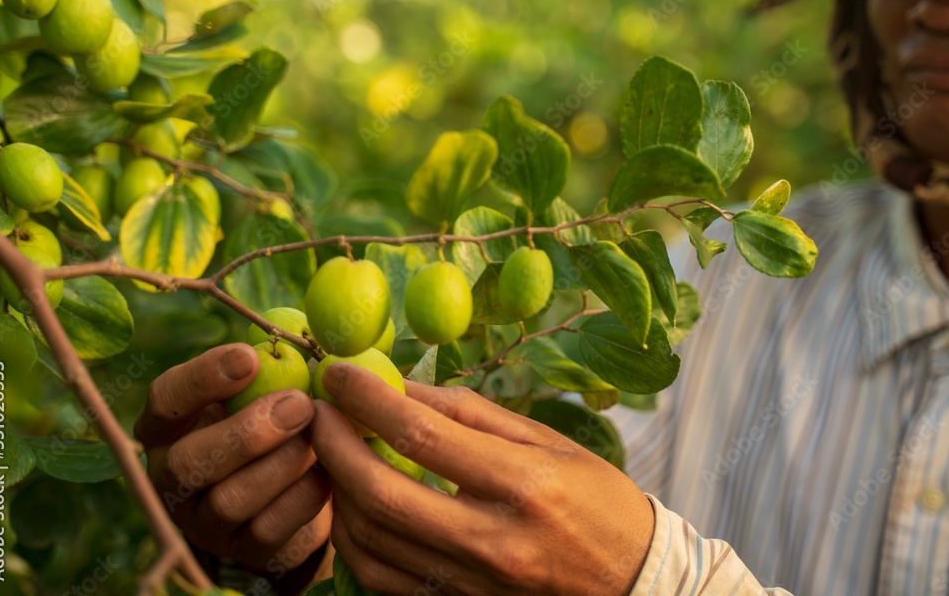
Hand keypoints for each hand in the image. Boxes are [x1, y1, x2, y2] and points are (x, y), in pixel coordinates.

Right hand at [134, 344, 331, 571]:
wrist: (295, 490)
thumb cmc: (275, 419)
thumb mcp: (263, 388)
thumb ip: (272, 364)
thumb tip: (301, 333)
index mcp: (168, 426)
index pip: (165, 398)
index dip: (203, 379)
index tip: (250, 358)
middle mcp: (173, 477)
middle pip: (188, 462)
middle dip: (247, 433)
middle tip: (299, 406)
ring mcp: (203, 521)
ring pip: (229, 501)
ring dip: (280, 467)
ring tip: (317, 439)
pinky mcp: (242, 552)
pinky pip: (268, 531)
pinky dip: (301, 499)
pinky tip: (327, 473)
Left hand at [311, 364, 654, 595]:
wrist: (633, 584)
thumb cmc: (597, 501)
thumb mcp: (548, 441)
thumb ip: (471, 413)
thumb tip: (401, 386)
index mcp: (523, 483)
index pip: (421, 435)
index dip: (368, 399)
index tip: (337, 373)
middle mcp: (493, 539)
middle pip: (380, 492)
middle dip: (333, 445)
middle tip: (316, 413)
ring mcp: (471, 583)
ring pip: (371, 539)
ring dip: (335, 490)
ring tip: (332, 453)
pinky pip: (381, 578)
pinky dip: (353, 540)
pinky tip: (353, 507)